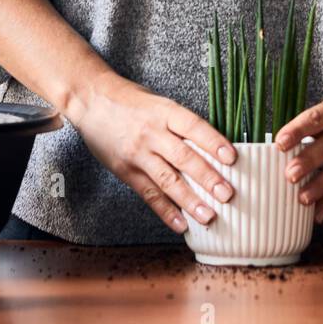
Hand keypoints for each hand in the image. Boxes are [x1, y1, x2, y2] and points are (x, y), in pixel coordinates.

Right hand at [68, 67, 237, 233]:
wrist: (90, 99)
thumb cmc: (129, 100)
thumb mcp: (158, 102)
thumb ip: (180, 124)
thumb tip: (212, 147)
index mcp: (164, 111)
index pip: (193, 127)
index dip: (214, 142)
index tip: (232, 158)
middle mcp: (152, 133)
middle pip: (183, 157)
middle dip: (207, 178)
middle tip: (227, 194)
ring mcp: (138, 154)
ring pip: (167, 180)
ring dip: (190, 200)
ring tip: (208, 216)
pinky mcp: (125, 170)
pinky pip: (148, 193)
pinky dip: (165, 211)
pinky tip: (180, 224)